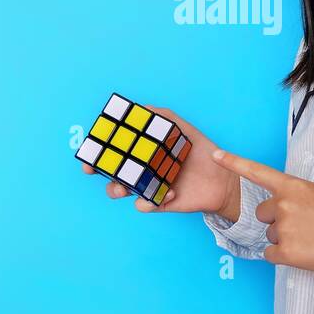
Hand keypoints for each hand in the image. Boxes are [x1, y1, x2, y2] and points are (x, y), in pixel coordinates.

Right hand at [80, 105, 238, 217]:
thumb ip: (163, 117)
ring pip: (121, 190)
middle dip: (99, 170)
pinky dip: (152, 200)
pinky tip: (171, 192)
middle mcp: (143, 169)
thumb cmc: (201, 152)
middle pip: (111, 170)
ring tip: (125, 188)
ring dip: (116, 189)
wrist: (223, 177)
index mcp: (144, 151)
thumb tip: (141, 108)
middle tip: (93, 169)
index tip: (90, 150)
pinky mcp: (159, 203)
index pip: (116, 150)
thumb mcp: (183, 129)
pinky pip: (145, 205)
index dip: (99, 150)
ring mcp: (149, 186)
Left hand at [209, 148, 313, 272]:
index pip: (257, 172)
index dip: (233, 163)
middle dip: (278, 221)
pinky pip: (271, 255)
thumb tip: (282, 213)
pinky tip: (307, 253)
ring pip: (270, 236)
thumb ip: (296, 198)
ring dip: (286, 240)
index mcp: (293, 186)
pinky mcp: (286, 252)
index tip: (215, 155)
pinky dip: (285, 257)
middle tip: (307, 225)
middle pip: (263, 215)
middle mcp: (284, 204)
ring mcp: (283, 229)